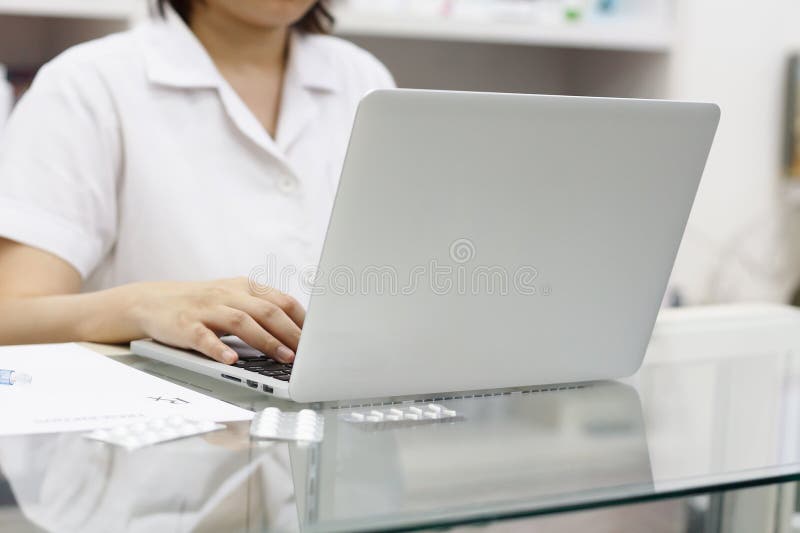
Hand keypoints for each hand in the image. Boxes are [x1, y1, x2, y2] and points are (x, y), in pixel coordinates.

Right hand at [128, 277, 303, 363]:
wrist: (152, 301)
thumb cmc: (201, 304)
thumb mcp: (234, 299)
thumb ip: (261, 310)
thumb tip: (299, 331)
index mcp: (244, 287)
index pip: (281, 301)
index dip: (302, 320)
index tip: (319, 339)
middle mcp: (227, 294)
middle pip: (266, 311)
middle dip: (291, 333)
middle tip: (308, 353)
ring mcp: (206, 309)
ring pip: (241, 322)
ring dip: (266, 341)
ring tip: (283, 358)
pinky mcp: (185, 326)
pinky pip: (204, 338)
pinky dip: (219, 350)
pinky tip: (232, 361)